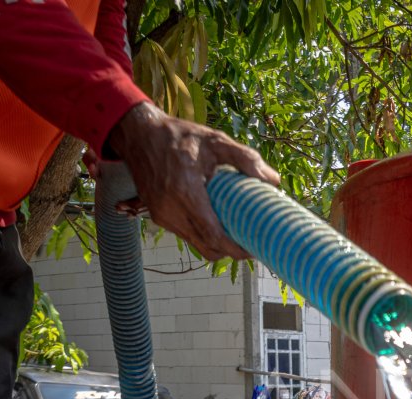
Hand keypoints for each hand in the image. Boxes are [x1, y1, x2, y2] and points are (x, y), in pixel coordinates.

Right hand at [105, 103, 279, 260]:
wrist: (138, 133)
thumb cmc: (179, 135)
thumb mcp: (215, 140)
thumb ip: (245, 158)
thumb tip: (273, 180)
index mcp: (185, 192)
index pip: (213, 235)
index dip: (236, 249)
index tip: (255, 249)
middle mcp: (170, 208)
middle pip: (207, 246)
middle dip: (232, 251)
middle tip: (253, 244)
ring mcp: (161, 214)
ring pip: (196, 244)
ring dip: (218, 245)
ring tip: (238, 234)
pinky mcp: (157, 215)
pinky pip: (185, 235)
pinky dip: (203, 236)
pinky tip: (218, 224)